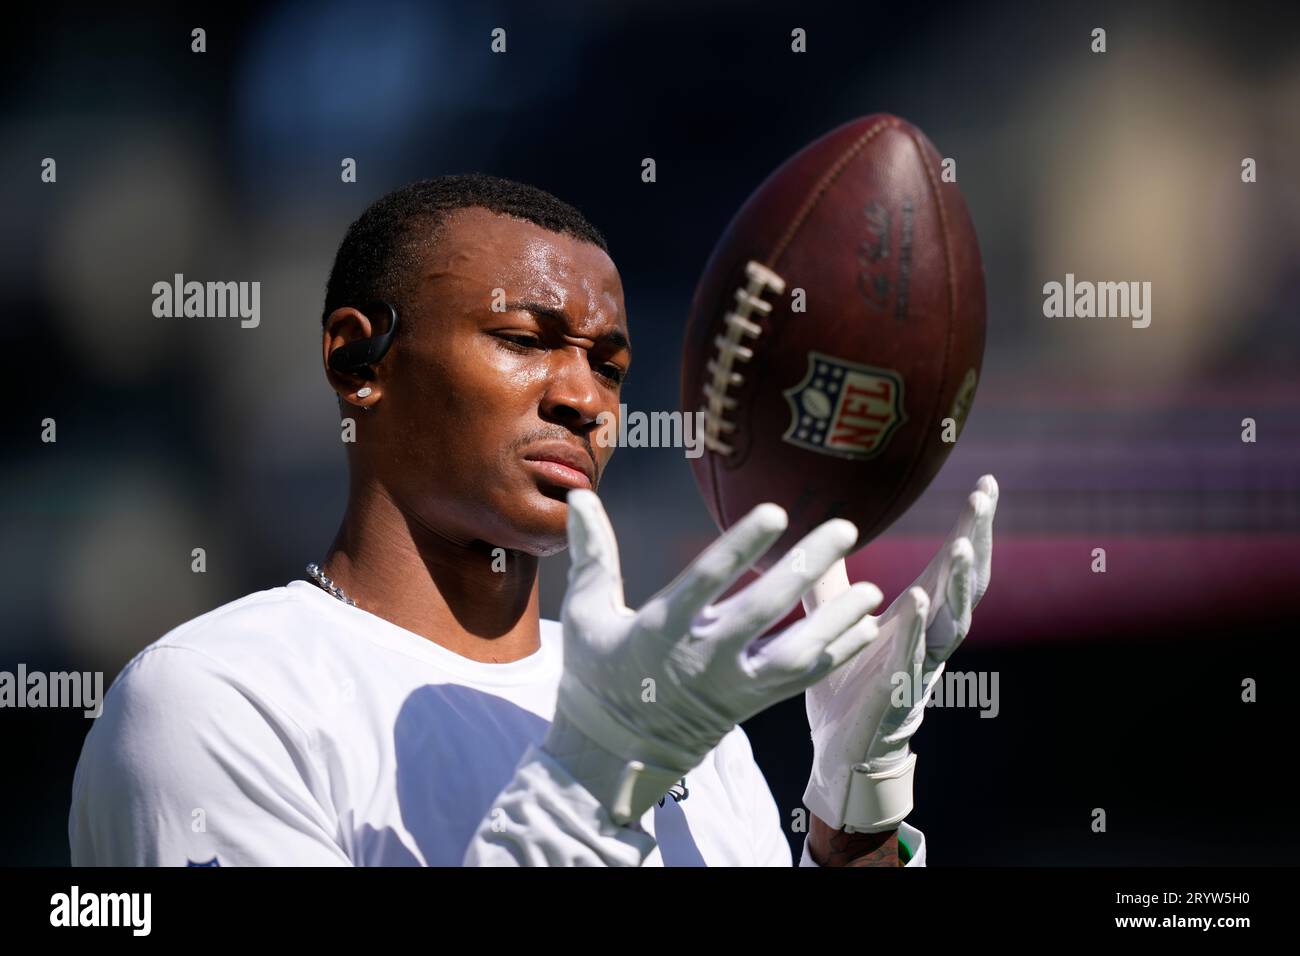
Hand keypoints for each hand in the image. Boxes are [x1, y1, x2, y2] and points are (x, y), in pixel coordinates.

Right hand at [545, 489, 884, 824]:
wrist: (613, 754)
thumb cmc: (597, 672)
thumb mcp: (586, 613)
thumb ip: (593, 553)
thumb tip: (579, 495)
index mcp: (659, 630)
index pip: (705, 581)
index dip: (740, 547)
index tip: (775, 513)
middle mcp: (700, 658)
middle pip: (762, 609)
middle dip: (805, 568)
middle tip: (846, 529)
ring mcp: (730, 685)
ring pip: (793, 653)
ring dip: (835, 621)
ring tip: (873, 588)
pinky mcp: (750, 704)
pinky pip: (800, 681)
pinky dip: (835, 654)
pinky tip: (865, 626)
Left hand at [801, 474, 998, 831]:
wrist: (842, 747)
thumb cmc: (848, 684)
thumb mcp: (837, 623)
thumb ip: (831, 584)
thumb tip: (820, 538)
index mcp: (923, 614)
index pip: (956, 562)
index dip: (974, 525)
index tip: (987, 483)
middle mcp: (931, 635)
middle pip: (968, 583)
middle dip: (978, 541)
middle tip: (983, 499)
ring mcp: (920, 664)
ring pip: (953, 619)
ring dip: (957, 581)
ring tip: (960, 543)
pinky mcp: (898, 690)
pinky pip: (913, 655)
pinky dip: (916, 626)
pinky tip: (918, 597)